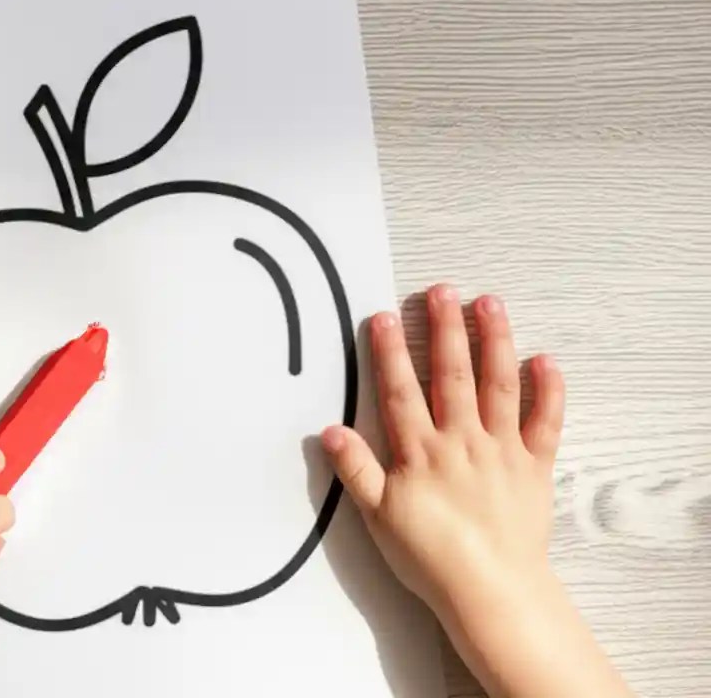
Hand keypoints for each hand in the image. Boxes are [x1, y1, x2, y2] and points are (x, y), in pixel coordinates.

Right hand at [321, 284, 563, 615]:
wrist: (491, 589)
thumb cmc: (430, 556)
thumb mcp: (378, 516)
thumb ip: (356, 470)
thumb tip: (331, 430)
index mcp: (420, 451)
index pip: (401, 390)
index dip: (391, 352)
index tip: (385, 316)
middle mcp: (462, 441)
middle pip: (452, 375)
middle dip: (445, 328)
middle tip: (441, 290)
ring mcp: (502, 450)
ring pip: (499, 385)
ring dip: (494, 341)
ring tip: (489, 303)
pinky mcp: (534, 466)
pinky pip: (545, 422)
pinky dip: (548, 390)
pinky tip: (544, 360)